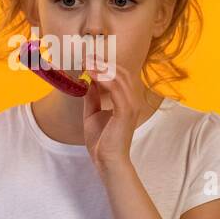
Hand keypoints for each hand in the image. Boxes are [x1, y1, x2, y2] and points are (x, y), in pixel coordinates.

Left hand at [82, 52, 140, 172]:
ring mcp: (131, 106)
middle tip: (86, 57)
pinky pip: (116, 89)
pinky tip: (91, 74)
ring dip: (102, 68)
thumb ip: (92, 97)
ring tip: (87, 62)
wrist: (106, 161)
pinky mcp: (126, 112)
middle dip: (103, 63)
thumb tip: (88, 81)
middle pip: (121, 73)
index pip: (120, 76)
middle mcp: (133, 101)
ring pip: (119, 78)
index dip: (105, 65)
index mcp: (127, 101)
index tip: (88, 59)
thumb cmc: (102, 141)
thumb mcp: (92, 113)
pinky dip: (104, 79)